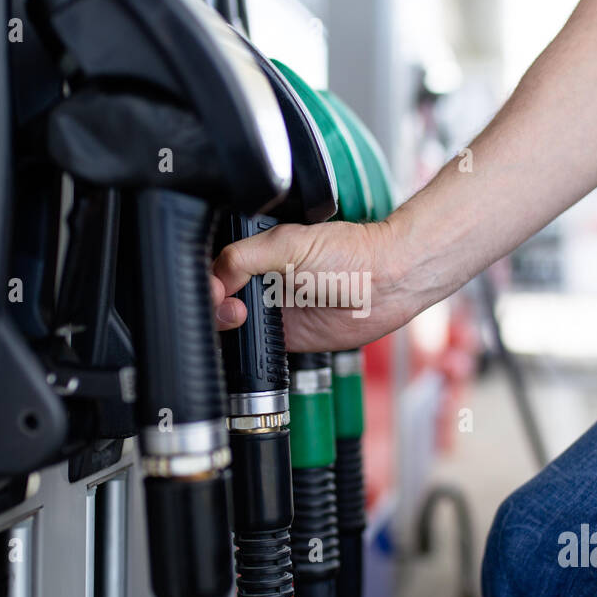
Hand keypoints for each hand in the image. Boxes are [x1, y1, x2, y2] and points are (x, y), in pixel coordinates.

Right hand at [211, 215, 416, 350]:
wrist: (388, 283)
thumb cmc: (351, 254)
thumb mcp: (289, 244)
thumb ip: (244, 257)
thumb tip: (215, 279)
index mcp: (257, 254)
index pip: (214, 271)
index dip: (208, 285)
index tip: (217, 292)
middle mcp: (262, 283)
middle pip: (217, 302)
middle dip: (214, 309)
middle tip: (235, 310)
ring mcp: (273, 312)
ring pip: (232, 328)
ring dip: (226, 331)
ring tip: (242, 321)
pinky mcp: (286, 339)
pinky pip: (256, 350)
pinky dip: (246, 351)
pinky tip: (247, 344)